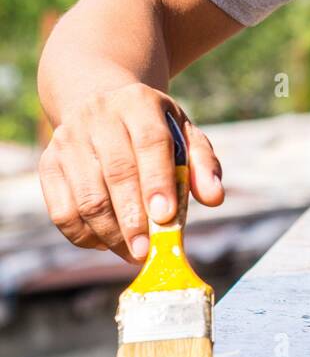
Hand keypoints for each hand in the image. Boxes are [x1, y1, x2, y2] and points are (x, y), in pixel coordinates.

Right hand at [38, 83, 223, 263]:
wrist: (101, 106)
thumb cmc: (152, 129)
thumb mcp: (183, 134)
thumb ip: (203, 165)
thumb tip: (214, 197)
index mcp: (139, 103)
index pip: (149, 142)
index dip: (157, 181)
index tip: (166, 217)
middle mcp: (99, 116)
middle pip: (115, 173)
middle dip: (132, 218)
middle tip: (146, 251)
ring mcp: (68, 139)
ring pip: (86, 196)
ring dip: (109, 233)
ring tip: (131, 253)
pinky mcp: (48, 164)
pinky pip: (61, 210)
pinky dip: (83, 235)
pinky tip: (105, 242)